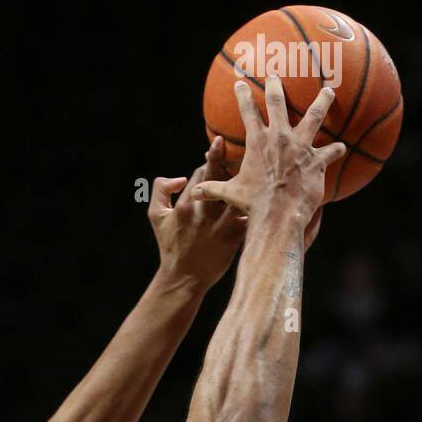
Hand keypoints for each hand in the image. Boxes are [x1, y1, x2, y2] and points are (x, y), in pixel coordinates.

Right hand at [149, 137, 246, 290]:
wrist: (184, 279)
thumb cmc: (170, 246)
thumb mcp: (156, 217)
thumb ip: (160, 190)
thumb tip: (179, 177)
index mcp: (185, 204)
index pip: (201, 173)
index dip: (210, 160)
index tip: (216, 149)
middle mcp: (204, 212)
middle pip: (220, 176)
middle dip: (224, 157)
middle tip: (233, 142)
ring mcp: (221, 224)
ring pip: (238, 192)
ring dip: (246, 179)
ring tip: (254, 166)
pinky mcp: (236, 236)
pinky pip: (249, 212)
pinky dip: (257, 201)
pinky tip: (265, 191)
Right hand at [192, 76, 345, 226]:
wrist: (278, 215)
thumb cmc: (252, 204)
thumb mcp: (230, 194)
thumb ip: (213, 189)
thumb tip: (194, 194)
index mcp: (258, 142)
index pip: (247, 112)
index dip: (243, 95)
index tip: (240, 83)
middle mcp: (280, 137)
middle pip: (279, 103)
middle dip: (276, 85)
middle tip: (276, 74)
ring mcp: (301, 147)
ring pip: (314, 116)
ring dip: (322, 102)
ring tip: (328, 92)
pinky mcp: (316, 161)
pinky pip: (330, 152)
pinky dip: (335, 150)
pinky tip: (341, 147)